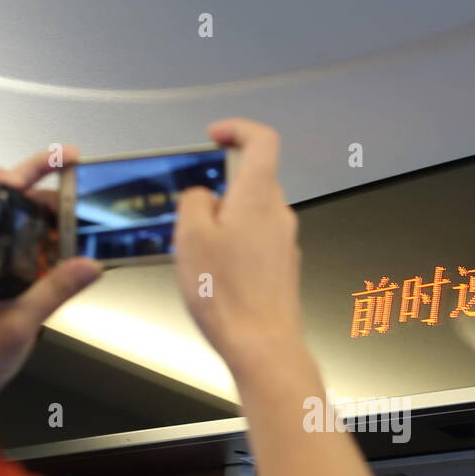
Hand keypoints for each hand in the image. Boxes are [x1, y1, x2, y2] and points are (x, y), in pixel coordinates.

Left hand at [0, 148, 103, 428]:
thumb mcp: (19, 325)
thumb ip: (55, 292)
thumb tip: (88, 266)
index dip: (0, 171)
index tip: (36, 168)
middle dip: (33, 182)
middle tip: (68, 174)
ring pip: (5, 222)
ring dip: (38, 215)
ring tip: (70, 219)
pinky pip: (11, 247)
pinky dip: (36, 242)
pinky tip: (59, 253)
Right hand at [173, 118, 307, 381]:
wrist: (261, 346)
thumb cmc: (227, 296)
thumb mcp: (190, 236)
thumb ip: (194, 201)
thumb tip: (201, 196)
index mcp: (258, 196)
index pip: (262, 140)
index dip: (237, 129)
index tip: (215, 137)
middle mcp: (278, 215)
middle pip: (253, 179)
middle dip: (220, 186)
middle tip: (191, 208)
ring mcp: (284, 242)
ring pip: (253, 213)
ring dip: (225, 220)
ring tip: (197, 248)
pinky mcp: (282, 268)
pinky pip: (256, 241)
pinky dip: (234, 244)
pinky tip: (214, 272)